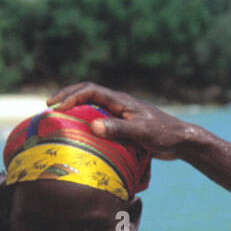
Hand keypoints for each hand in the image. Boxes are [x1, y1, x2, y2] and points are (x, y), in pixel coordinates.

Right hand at [47, 82, 196, 159]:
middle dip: (68, 97)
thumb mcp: (140, 132)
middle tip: (49, 107)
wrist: (181, 140)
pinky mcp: (124, 126)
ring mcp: (121, 114)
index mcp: (120, 100)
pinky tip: (80, 135)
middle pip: (87, 94)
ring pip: (92, 106)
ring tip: (59, 118)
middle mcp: (118, 104)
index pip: (90, 90)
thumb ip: (118, 129)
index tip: (57, 107)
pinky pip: (100, 120)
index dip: (72, 96)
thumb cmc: (163, 134)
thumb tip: (93, 126)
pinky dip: (87, 123)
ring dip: (76, 109)